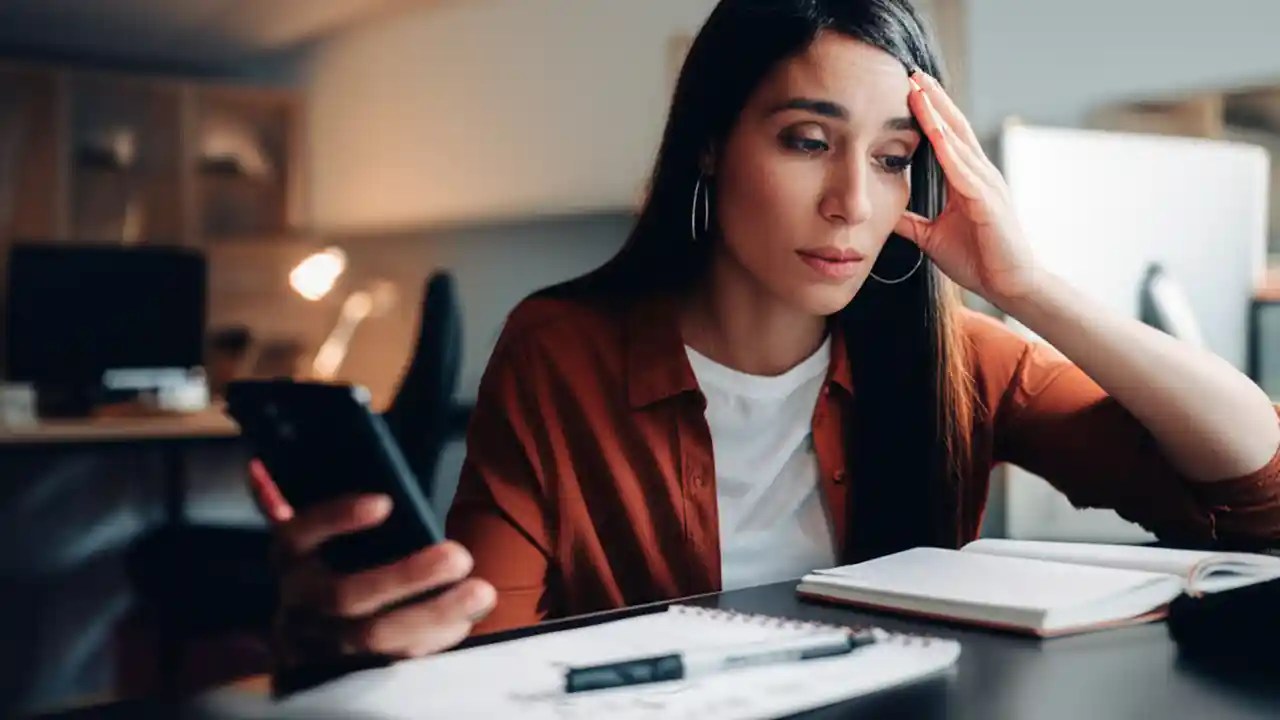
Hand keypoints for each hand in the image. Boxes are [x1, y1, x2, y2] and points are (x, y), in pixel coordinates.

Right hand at [247, 460, 496, 671]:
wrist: (307, 638)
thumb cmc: (327, 562)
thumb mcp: (310, 532)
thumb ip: (294, 499)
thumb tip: (259, 468)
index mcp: (290, 557)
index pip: (302, 533)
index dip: (338, 518)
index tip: (385, 501)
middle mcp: (300, 603)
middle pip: (346, 596)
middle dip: (407, 576)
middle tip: (459, 555)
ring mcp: (326, 643)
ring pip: (375, 638)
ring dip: (433, 614)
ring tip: (481, 590)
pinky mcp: (356, 670)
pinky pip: (396, 661)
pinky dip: (436, 639)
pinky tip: (468, 615)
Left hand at [894, 70, 1041, 305]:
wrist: (1010, 285)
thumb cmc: (979, 260)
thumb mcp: (932, 237)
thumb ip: (910, 222)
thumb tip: (884, 213)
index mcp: (967, 180)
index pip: (946, 138)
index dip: (928, 113)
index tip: (908, 89)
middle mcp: (980, 175)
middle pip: (954, 128)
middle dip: (933, 100)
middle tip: (912, 73)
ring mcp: (987, 185)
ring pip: (959, 142)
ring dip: (938, 114)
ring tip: (919, 89)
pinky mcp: (988, 202)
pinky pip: (964, 171)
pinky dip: (949, 150)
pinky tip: (934, 131)